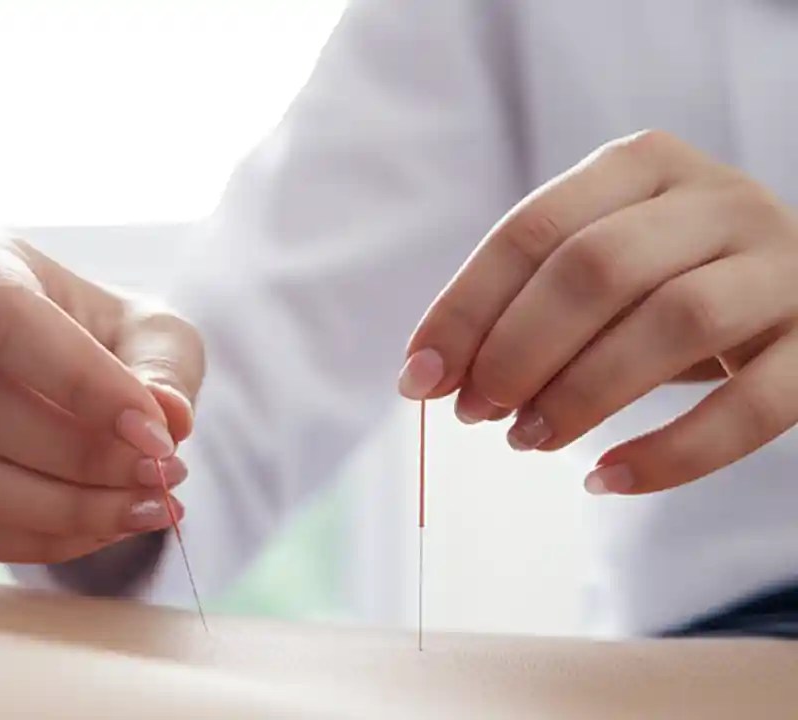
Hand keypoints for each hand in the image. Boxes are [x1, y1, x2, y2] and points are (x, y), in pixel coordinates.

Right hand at [0, 227, 203, 562]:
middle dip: (77, 453)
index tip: (153, 429)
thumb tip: (166, 417)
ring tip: (145, 508)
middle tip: (160, 474)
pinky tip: (105, 528)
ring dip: (63, 507)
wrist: (80, 385)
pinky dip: (39, 541)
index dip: (76, 379)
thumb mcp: (157, 334)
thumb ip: (165, 369)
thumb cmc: (114, 341)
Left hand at [401, 130, 797, 494]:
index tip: (419, 378)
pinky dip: (674, 451)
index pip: (533, 229)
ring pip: (676, 322)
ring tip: (527, 439)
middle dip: (519, 349)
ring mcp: (783, 266)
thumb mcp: (605, 264)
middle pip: (597, 268)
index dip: (466, 309)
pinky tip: (609, 479)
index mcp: (644, 164)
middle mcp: (720, 200)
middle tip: (476, 412)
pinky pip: (753, 405)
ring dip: (583, 392)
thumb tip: (429, 373)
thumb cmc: (673, 279)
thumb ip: (527, 299)